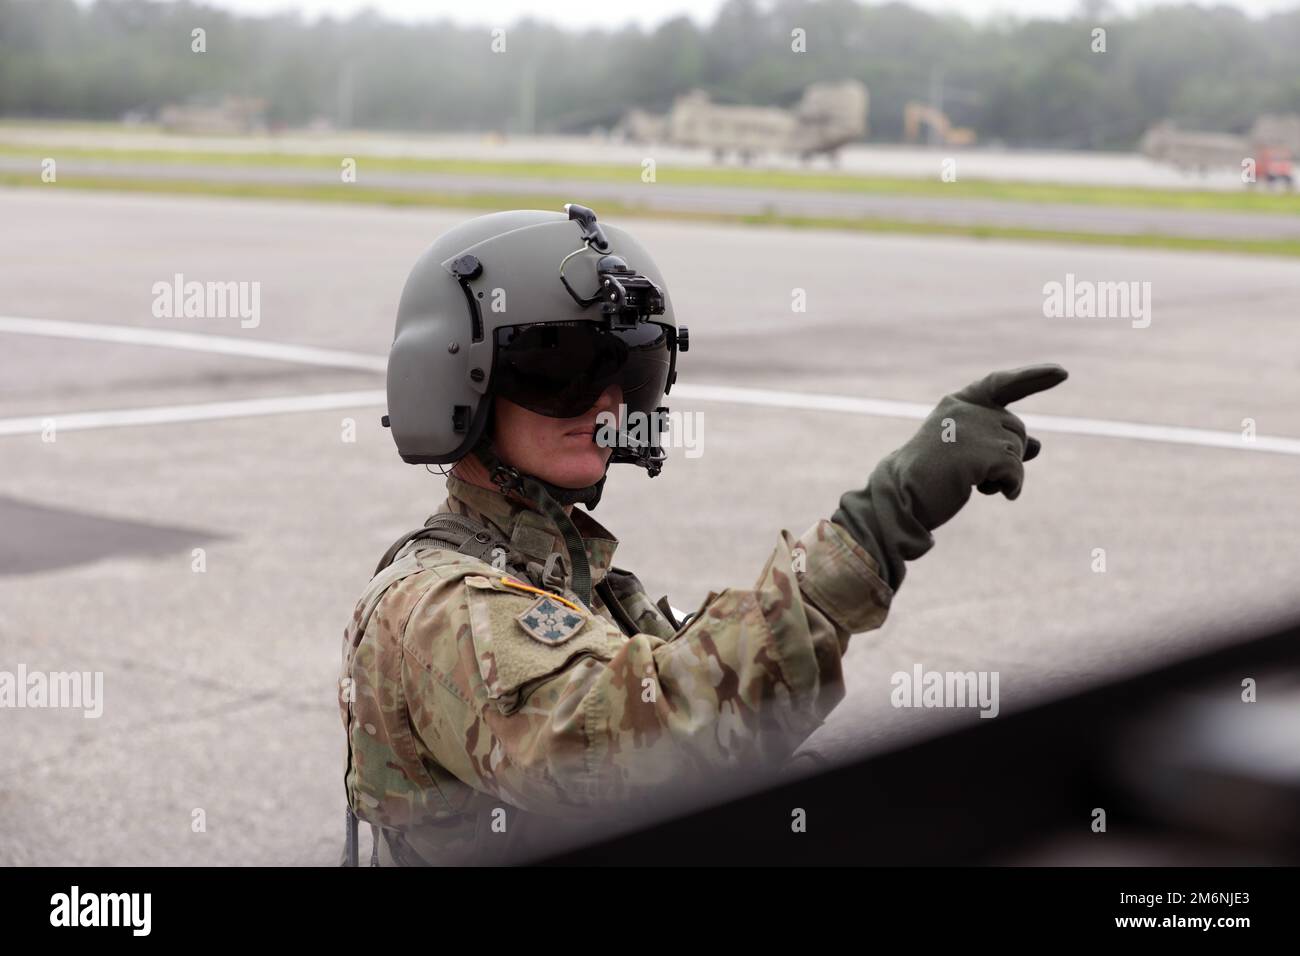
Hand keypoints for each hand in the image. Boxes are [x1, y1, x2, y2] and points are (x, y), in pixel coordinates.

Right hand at [832, 364, 1067, 588]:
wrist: (900, 497)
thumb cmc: (931, 477)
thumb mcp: (967, 453)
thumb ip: (999, 443)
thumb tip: (1037, 445)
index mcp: (958, 403)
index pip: (1002, 384)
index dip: (1034, 378)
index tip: (1063, 373)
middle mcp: (967, 409)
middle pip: (1016, 429)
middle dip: (1008, 455)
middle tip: (975, 474)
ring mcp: (973, 428)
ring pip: (1018, 451)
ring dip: (1006, 474)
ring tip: (972, 482)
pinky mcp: (980, 452)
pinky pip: (1016, 470)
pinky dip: (1011, 486)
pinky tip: (990, 493)